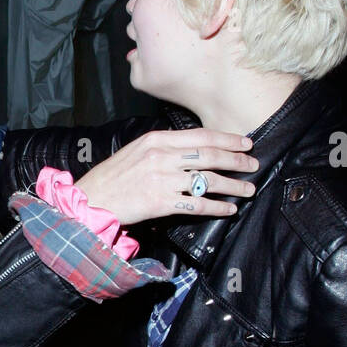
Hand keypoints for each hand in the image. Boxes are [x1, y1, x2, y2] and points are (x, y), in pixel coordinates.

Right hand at [75, 127, 257, 225]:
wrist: (91, 199)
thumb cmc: (113, 176)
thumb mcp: (136, 150)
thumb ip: (163, 147)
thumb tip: (192, 149)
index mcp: (157, 139)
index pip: (202, 136)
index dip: (228, 139)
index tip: (246, 143)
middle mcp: (162, 156)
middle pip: (210, 156)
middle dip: (237, 160)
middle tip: (254, 164)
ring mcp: (162, 180)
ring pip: (208, 180)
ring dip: (233, 185)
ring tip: (248, 189)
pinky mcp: (161, 203)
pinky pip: (197, 205)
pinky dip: (217, 207)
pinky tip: (229, 209)